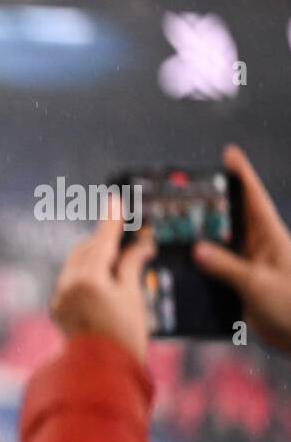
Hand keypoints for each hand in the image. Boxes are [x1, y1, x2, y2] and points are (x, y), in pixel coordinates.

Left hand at [50, 194, 155, 364]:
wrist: (103, 370)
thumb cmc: (125, 334)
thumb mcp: (133, 295)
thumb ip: (131, 264)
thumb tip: (140, 243)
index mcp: (88, 278)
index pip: (103, 241)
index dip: (111, 220)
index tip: (115, 200)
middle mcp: (68, 284)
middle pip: (87, 251)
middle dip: (105, 241)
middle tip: (127, 234)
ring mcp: (60, 297)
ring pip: (76, 265)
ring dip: (95, 257)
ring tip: (119, 257)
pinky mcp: (58, 309)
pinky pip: (71, 282)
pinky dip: (87, 275)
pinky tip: (103, 278)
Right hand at [193, 145, 290, 352]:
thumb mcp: (258, 282)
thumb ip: (226, 265)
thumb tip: (198, 249)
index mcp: (269, 236)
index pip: (254, 198)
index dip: (242, 175)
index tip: (228, 154)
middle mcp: (258, 247)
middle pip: (231, 219)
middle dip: (209, 208)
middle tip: (180, 198)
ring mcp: (250, 266)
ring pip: (220, 247)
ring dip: (200, 241)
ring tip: (171, 231)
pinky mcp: (242, 287)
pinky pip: (216, 272)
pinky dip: (200, 270)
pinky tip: (180, 268)